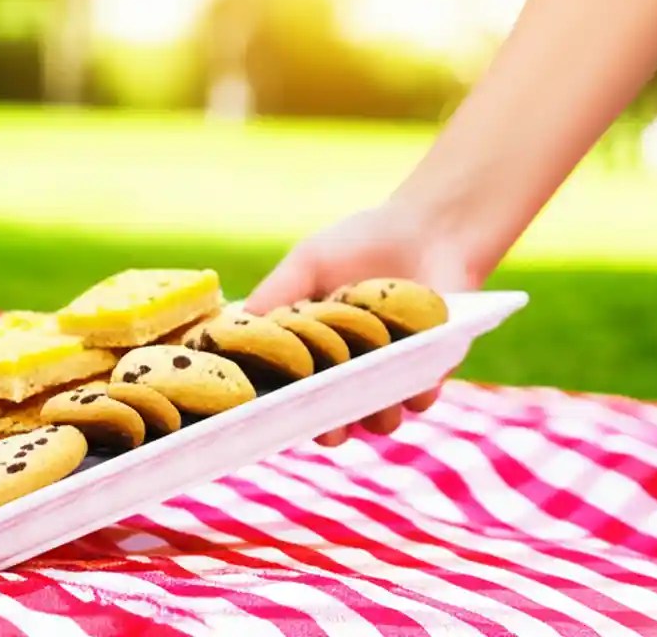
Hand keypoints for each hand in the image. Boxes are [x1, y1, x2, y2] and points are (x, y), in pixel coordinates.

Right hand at [243, 202, 481, 445]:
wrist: (426, 227)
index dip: (281, 408)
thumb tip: (224, 330)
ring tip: (375, 403)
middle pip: (333, 419)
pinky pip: (420, 397)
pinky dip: (414, 393)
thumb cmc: (360, 243)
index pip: (291, 392)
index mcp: (313, 351)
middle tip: (327, 430)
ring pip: (378, 419)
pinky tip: (412, 377)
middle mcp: (349, 372)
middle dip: (329, 430)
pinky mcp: (432, 370)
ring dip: (373, 417)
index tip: (272, 416)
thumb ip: (272, 296)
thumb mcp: (307, 263)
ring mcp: (389, 375)